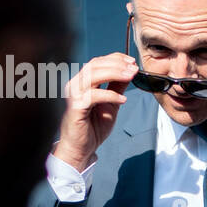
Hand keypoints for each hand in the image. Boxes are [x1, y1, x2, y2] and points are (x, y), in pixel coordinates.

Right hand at [53, 53, 133, 171]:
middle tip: (133, 68)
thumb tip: (129, 72)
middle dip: (117, 64)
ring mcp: (73, 96)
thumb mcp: (111, 103)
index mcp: (82, 82)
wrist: (81, 148)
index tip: (131, 61)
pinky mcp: (75, 108)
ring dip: (114, 73)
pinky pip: (93, 96)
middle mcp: (75, 85)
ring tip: (130, 76)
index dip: (115, 58)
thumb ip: (117, 88)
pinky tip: (123, 100)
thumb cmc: (92, 127)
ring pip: (92, 75)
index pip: (96, 62)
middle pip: (94, 65)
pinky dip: (110, 95)